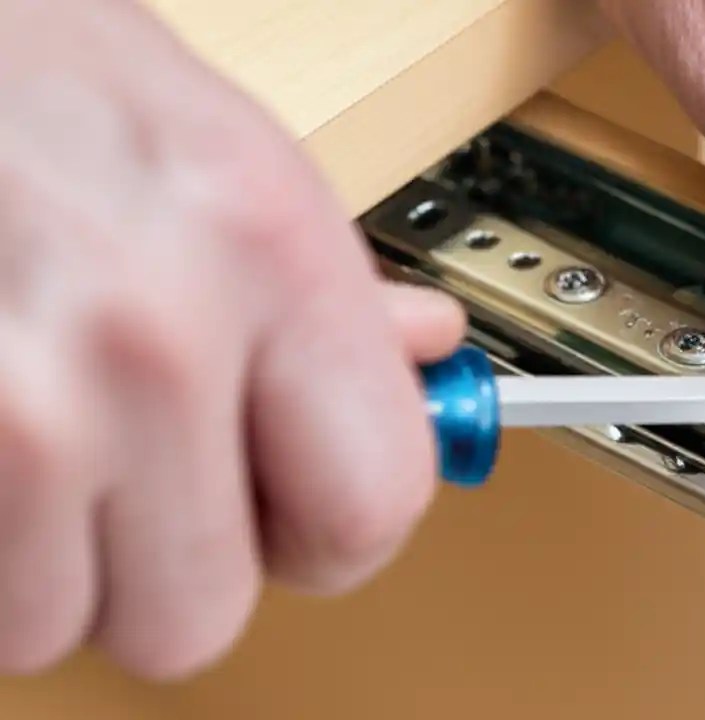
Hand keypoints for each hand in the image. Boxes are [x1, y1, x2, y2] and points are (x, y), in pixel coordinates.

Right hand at [0, 1, 464, 677]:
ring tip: (50, 445)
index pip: (370, 510)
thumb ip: (337, 289)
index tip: (301, 518)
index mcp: (267, 249)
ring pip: (63, 625)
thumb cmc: (46, 77)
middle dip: (172, 567)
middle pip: (201, 613)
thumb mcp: (233, 157)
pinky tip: (1, 449)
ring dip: (56, 562)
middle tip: (149, 480)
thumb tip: (426, 353)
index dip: (334, 537)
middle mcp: (152, 330)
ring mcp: (22, 395)